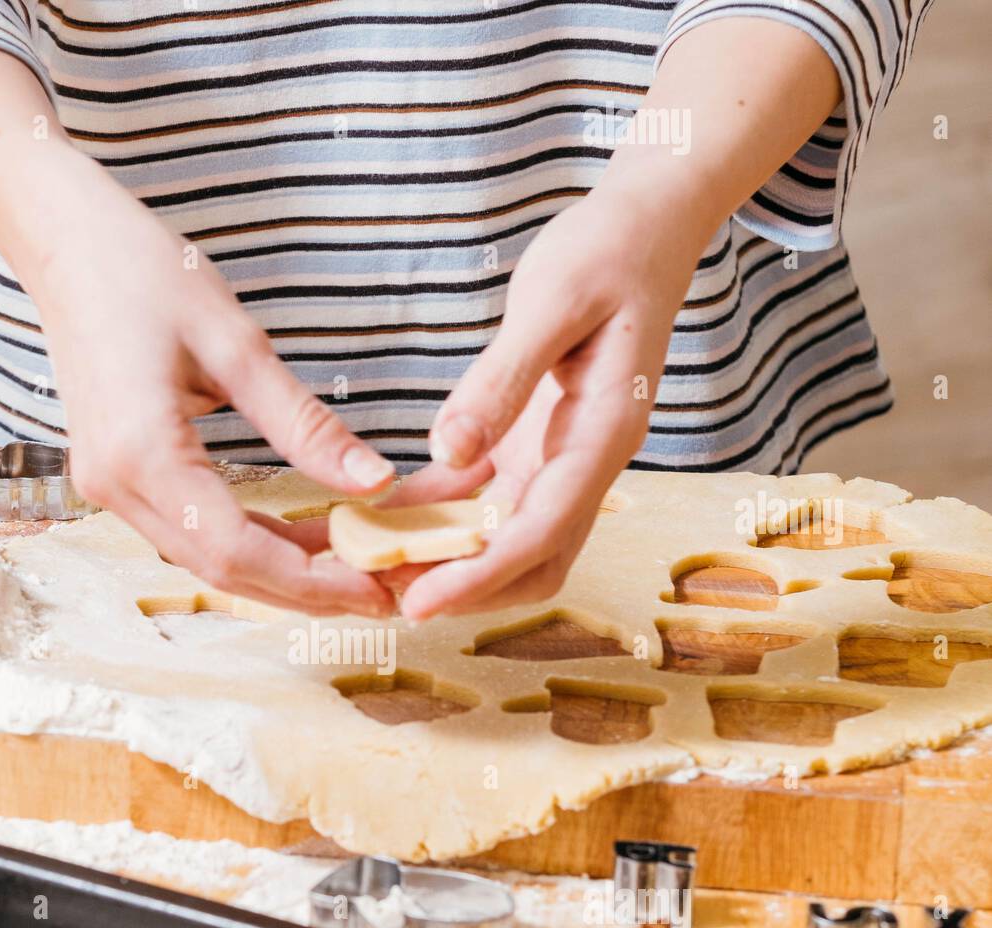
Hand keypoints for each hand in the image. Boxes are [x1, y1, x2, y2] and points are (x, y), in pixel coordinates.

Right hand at [35, 161, 396, 617]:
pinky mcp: (117, 479)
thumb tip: (376, 481)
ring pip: (207, 561)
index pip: (237, 551)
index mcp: (141, 452)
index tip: (377, 590)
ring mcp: (110, 488)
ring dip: (282, 573)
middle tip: (381, 592)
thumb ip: (304, 424)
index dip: (312, 581)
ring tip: (355, 567)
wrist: (62, 243)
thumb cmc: (141, 272)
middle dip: (306, 590)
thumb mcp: (237, 344)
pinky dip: (251, 544)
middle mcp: (116, 486)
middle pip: (222, 572)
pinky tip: (304, 537)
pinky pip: (191, 533)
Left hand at [396, 188, 708, 620]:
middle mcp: (586, 462)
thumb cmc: (606, 253)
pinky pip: (484, 497)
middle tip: (388, 596)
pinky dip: (440, 514)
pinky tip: (386, 519)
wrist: (644, 230)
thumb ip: (502, 380)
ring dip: (451, 561)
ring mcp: (559, 458)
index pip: (542, 532)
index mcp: (604, 435)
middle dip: (468, 589)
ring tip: (378, 567)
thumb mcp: (551, 302)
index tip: (419, 603)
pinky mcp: (533, 443)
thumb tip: (449, 450)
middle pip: (533, 561)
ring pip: (508, 540)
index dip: (480, 577)